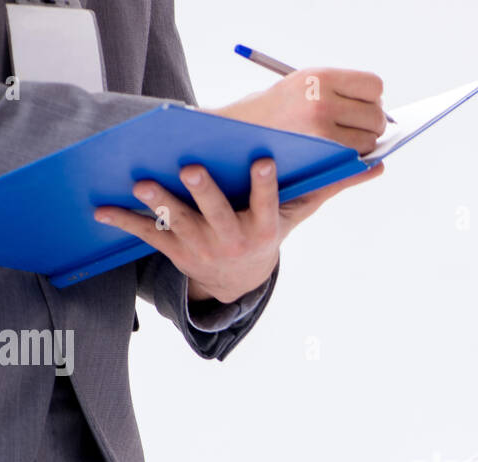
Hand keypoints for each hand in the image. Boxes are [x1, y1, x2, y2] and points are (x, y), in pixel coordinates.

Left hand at [93, 157, 382, 303]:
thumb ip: (330, 188)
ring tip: (143, 183)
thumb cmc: (268, 234)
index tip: (261, 160)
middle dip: (203, 191)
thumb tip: (377, 165)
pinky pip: (147, 235)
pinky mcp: (175, 251)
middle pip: (216, 213)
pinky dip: (123, 222)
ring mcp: (202, 247)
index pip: (266, 204)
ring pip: (178, 222)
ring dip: (159, 203)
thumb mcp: (299, 216)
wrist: (238, 284)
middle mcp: (232, 240)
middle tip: (191, 168)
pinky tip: (100, 210)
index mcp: (263, 229)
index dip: (263, 184)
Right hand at [208, 68, 387, 154]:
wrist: (239, 132)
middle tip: (353, 127)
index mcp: (321, 76)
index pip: (374, 87)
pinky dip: (353, 159)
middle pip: (376, 116)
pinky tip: (337, 154)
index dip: (371, 98)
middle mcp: (322, 101)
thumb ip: (339, 90)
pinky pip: (356, 159)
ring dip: (362, 144)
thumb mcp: (305, 84)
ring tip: (339, 141)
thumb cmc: (275, 110)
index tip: (360, 106)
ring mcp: (321, 130)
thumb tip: (379, 106)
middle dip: (370, 124)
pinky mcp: (319, 155)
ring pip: (370, 141)